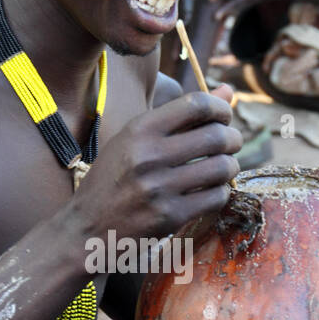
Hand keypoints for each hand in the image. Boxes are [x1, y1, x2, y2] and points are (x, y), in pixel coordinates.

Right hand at [74, 91, 241, 240]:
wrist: (85, 229)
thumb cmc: (111, 180)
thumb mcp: (133, 140)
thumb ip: (179, 116)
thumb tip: (227, 90)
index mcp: (138, 130)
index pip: (196, 105)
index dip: (221, 108)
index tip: (224, 116)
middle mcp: (149, 156)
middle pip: (216, 136)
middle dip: (233, 138)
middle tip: (231, 144)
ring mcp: (160, 188)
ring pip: (222, 168)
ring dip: (230, 166)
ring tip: (222, 168)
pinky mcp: (170, 217)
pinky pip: (216, 197)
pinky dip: (220, 192)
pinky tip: (210, 191)